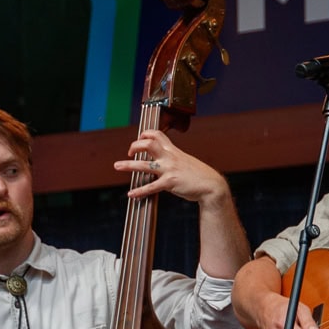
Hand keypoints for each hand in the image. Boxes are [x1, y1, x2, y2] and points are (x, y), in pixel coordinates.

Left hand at [116, 130, 230, 205]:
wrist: (211, 185)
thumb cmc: (198, 175)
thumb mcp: (185, 161)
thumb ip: (173, 158)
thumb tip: (161, 160)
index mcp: (173, 150)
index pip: (157, 134)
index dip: (145, 134)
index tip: (139, 139)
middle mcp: (170, 157)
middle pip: (148, 143)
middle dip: (134, 146)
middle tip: (129, 153)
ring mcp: (169, 169)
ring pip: (144, 164)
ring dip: (128, 165)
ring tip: (117, 166)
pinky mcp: (170, 183)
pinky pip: (151, 187)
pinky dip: (139, 191)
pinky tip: (131, 194)